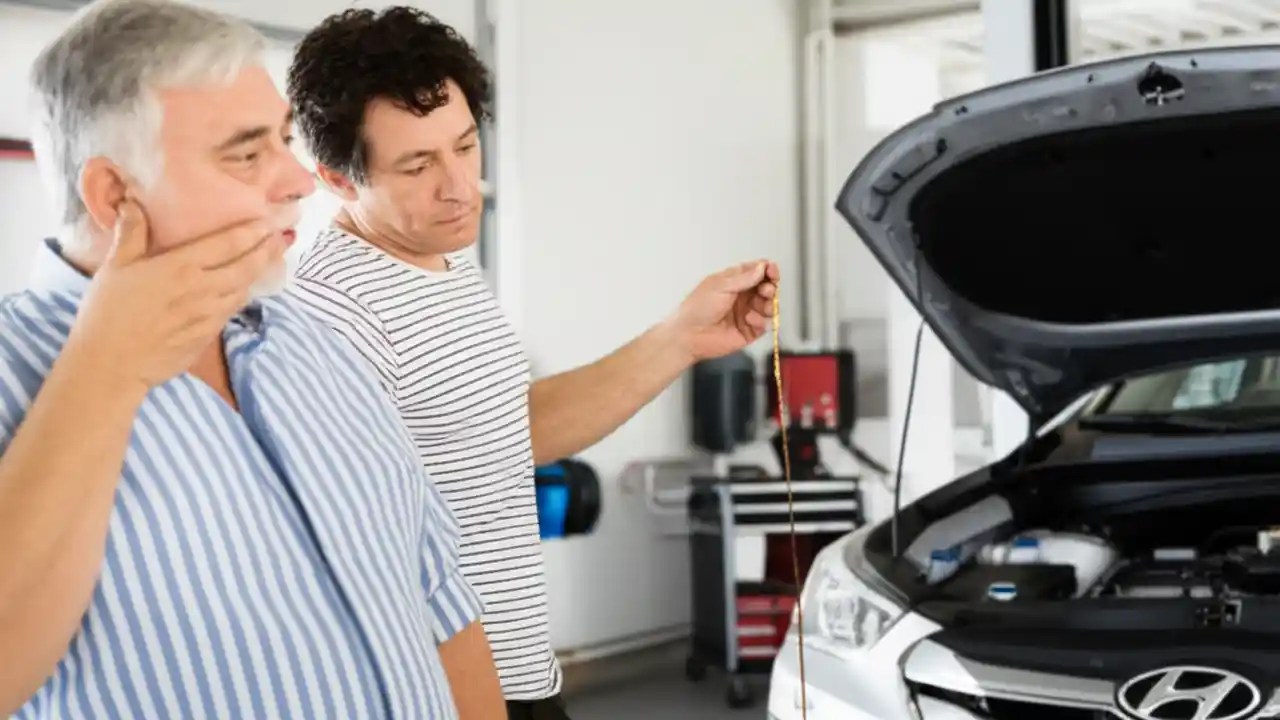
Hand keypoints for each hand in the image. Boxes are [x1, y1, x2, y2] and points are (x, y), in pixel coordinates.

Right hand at [64, 198, 283, 393]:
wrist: (112, 365)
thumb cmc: (108, 312)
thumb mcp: (115, 267)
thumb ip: (130, 233)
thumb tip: (132, 203)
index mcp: (182, 267)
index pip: (228, 244)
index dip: (252, 231)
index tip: (268, 221)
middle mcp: (203, 290)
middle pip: (247, 267)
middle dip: (268, 251)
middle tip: (281, 239)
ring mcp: (209, 316)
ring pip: (244, 290)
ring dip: (260, 274)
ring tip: (271, 260)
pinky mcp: (208, 337)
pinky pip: (232, 311)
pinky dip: (243, 297)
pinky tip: (244, 291)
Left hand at [666, 260, 780, 361]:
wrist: (688, 334)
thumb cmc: (696, 308)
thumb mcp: (720, 285)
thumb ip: (744, 277)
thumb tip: (761, 267)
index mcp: (733, 282)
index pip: (757, 272)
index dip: (767, 270)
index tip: (772, 271)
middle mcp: (741, 297)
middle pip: (767, 288)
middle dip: (770, 288)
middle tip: (766, 290)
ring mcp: (746, 314)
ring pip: (768, 306)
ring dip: (768, 304)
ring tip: (762, 305)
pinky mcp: (748, 331)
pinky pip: (763, 325)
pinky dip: (760, 321)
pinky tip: (749, 319)